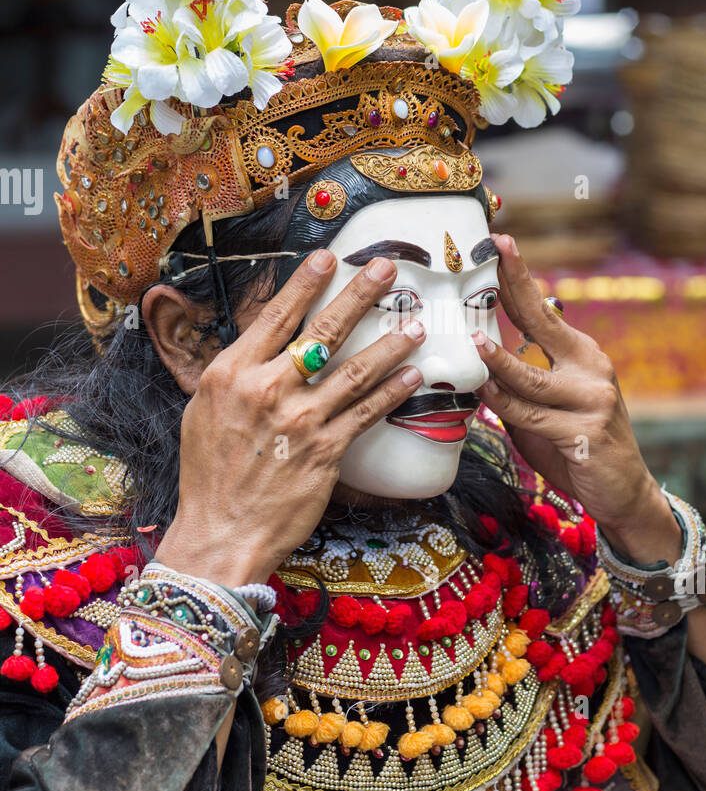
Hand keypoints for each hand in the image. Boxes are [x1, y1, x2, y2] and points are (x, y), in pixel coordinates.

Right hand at [155, 248, 423, 586]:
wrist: (220, 532)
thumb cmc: (208, 474)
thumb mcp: (205, 411)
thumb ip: (237, 375)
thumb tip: (265, 343)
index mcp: (231, 374)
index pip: (275, 317)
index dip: (305, 284)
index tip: (329, 258)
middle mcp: (266, 390)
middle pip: (322, 332)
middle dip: (358, 294)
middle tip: (387, 268)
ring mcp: (299, 421)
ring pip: (355, 371)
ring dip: (390, 344)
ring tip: (416, 323)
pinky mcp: (326, 452)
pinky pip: (367, 413)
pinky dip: (393, 391)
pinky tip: (413, 375)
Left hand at [473, 234, 681, 566]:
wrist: (623, 492)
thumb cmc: (576, 445)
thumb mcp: (548, 406)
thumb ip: (521, 381)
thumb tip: (479, 354)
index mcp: (581, 355)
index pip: (543, 310)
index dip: (520, 278)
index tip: (500, 245)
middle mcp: (591, 368)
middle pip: (544, 322)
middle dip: (515, 286)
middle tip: (494, 254)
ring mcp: (592, 399)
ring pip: (531, 379)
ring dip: (498, 362)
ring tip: (473, 342)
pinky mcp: (585, 433)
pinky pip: (534, 416)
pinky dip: (506, 406)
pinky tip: (486, 395)